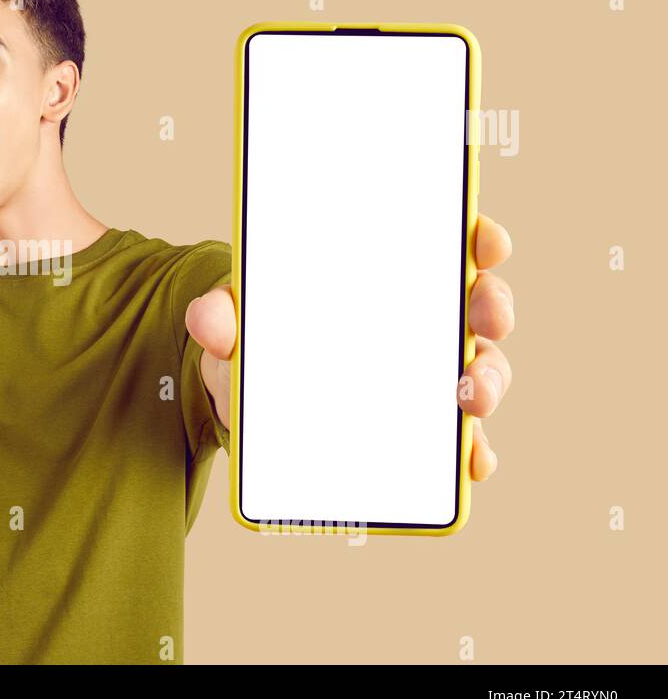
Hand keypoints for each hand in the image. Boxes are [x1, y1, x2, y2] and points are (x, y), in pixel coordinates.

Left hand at [185, 213, 514, 482]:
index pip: (449, 243)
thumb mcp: (234, 326)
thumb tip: (207, 317)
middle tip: (483, 318)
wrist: (249, 401)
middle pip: (479, 304)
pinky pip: (460, 440)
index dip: (476, 238)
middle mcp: (422, 320)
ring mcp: (429, 374)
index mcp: (387, 276)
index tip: (482, 242)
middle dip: (492, 307)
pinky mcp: (423, 429)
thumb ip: (221, 318)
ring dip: (488, 381)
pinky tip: (470, 461)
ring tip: (471, 397)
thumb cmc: (257, 344)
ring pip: (481, 369)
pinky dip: (472, 451)